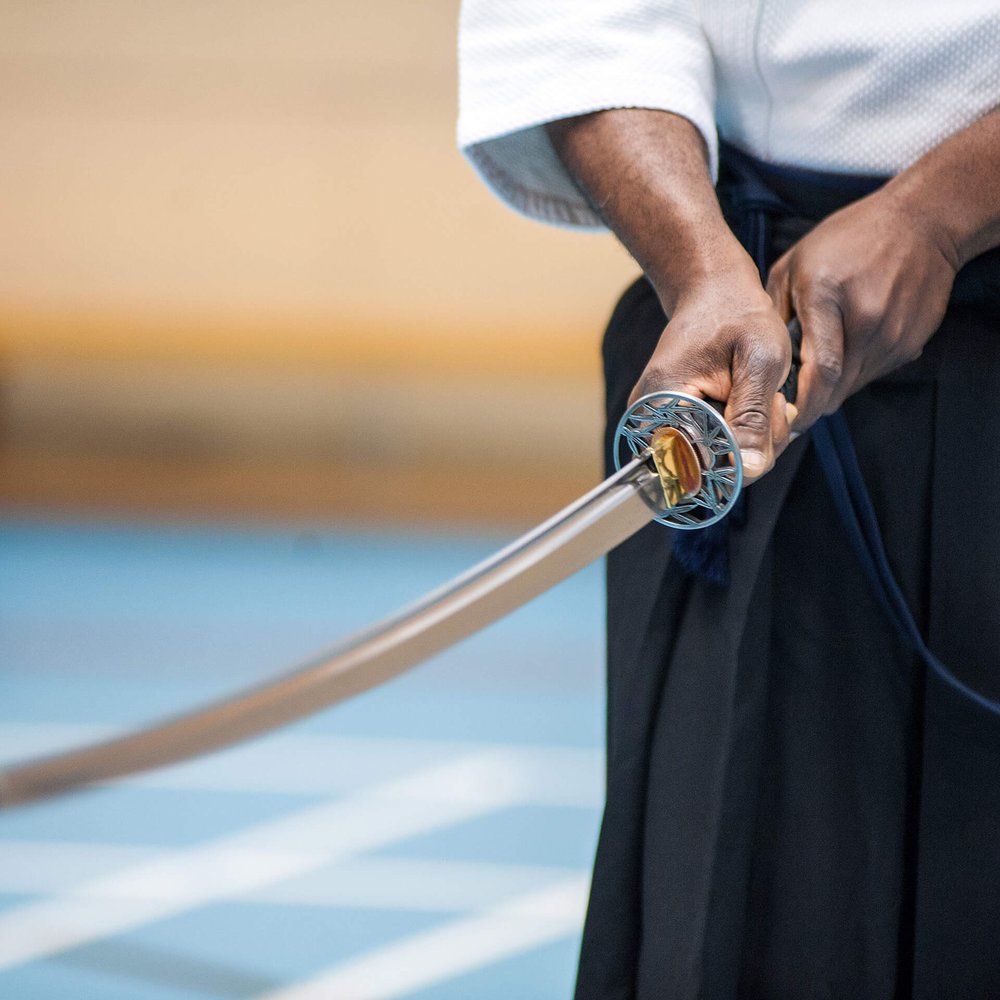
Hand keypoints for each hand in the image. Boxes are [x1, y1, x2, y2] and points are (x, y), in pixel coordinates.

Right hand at [629, 263, 795, 479]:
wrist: (715, 293)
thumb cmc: (739, 317)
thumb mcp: (760, 361)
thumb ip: (754, 418)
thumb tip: (749, 471)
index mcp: (664, 399)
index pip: (701, 461)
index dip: (745, 453)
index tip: (772, 410)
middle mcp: (650, 416)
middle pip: (707, 466)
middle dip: (753, 443)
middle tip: (771, 398)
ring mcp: (659, 421)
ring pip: (714, 460)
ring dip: (751, 437)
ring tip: (762, 395)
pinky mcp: (673, 423)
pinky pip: (712, 448)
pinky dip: (740, 433)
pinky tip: (750, 404)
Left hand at [766, 186, 959, 430]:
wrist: (921, 221)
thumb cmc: (847, 238)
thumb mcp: (795, 264)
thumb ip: (775, 312)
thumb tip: (759, 360)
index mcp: (828, 296)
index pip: (818, 369)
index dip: (801, 405)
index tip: (784, 422)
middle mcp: (866, 319)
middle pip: (837, 386)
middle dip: (811, 408)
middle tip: (790, 419)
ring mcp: (894, 332)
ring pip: (855, 383)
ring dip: (832, 391)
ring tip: (812, 387)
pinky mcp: (912, 340)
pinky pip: (874, 372)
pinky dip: (854, 374)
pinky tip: (843, 356)